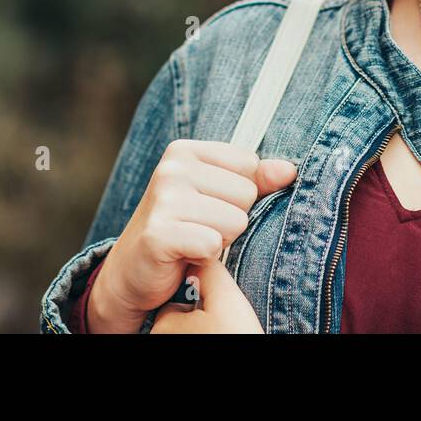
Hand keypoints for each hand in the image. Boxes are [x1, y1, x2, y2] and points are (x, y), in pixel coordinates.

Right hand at [86, 139, 296, 332]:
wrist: (131, 270)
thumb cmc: (180, 227)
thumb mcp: (216, 195)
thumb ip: (254, 179)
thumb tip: (289, 171)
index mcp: (185, 150)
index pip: (250, 164)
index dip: (238, 194)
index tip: (209, 205)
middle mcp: (172, 169)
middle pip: (247, 194)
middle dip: (230, 218)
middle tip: (199, 227)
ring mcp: (163, 200)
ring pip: (236, 221)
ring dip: (219, 240)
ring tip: (192, 240)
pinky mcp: (159, 234)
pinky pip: (213, 244)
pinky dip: (206, 257)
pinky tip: (184, 255)